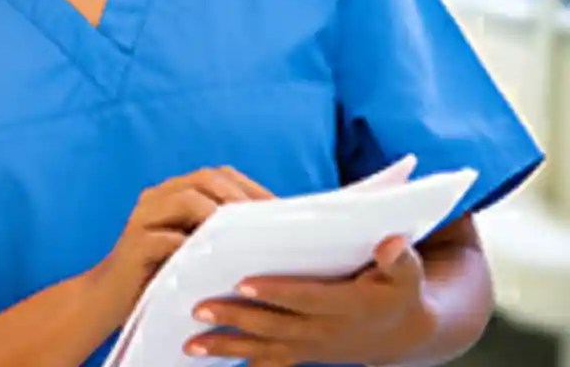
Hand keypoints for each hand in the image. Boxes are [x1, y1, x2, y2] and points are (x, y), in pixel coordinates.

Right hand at [94, 168, 273, 321]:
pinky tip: (213, 264)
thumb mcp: (195, 249)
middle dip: (239, 197)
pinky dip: (192, 247)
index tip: (279, 211)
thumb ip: (220, 233)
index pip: (220, 175)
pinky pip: (167, 238)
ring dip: (219, 216)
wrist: (110, 299)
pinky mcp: (133, 245)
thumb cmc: (163, 275)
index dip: (251, 187)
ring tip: (243, 239)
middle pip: (205, 178)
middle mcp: (156, 197)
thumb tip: (274, 231)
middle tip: (264, 224)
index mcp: (173, 193)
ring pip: (187, 199)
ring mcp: (142, 218)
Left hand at [185, 236, 436, 366]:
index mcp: (347, 305)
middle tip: (198, 309)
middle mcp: (324, 331)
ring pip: (262, 348)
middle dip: (236, 318)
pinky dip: (237, 361)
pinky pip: (266, 362)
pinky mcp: (301, 354)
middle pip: (273, 325)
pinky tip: (203, 360)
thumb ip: (399, 259)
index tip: (243, 283)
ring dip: (226, 347)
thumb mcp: (408, 273)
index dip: (276, 292)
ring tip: (189, 345)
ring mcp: (310, 347)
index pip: (305, 297)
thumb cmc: (399, 291)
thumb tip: (391, 243)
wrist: (403, 332)